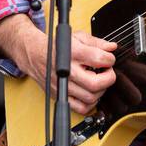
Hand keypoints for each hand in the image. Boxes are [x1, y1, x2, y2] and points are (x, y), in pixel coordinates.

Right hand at [0, 20, 117, 116]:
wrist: (34, 54)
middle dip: (108, 78)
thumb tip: (112, 48)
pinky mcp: (60, 95)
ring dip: (100, 91)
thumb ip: (96, 42)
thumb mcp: (76, 37)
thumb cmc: (55, 46)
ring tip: (99, 81)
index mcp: (73, 53)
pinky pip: (80, 108)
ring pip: (90, 98)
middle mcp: (67, 71)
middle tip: (107, 72)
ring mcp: (63, 85)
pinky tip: (91, 93)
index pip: (100, 59)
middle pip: (96, 83)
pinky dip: (90, 104)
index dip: (110, 59)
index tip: (109, 59)